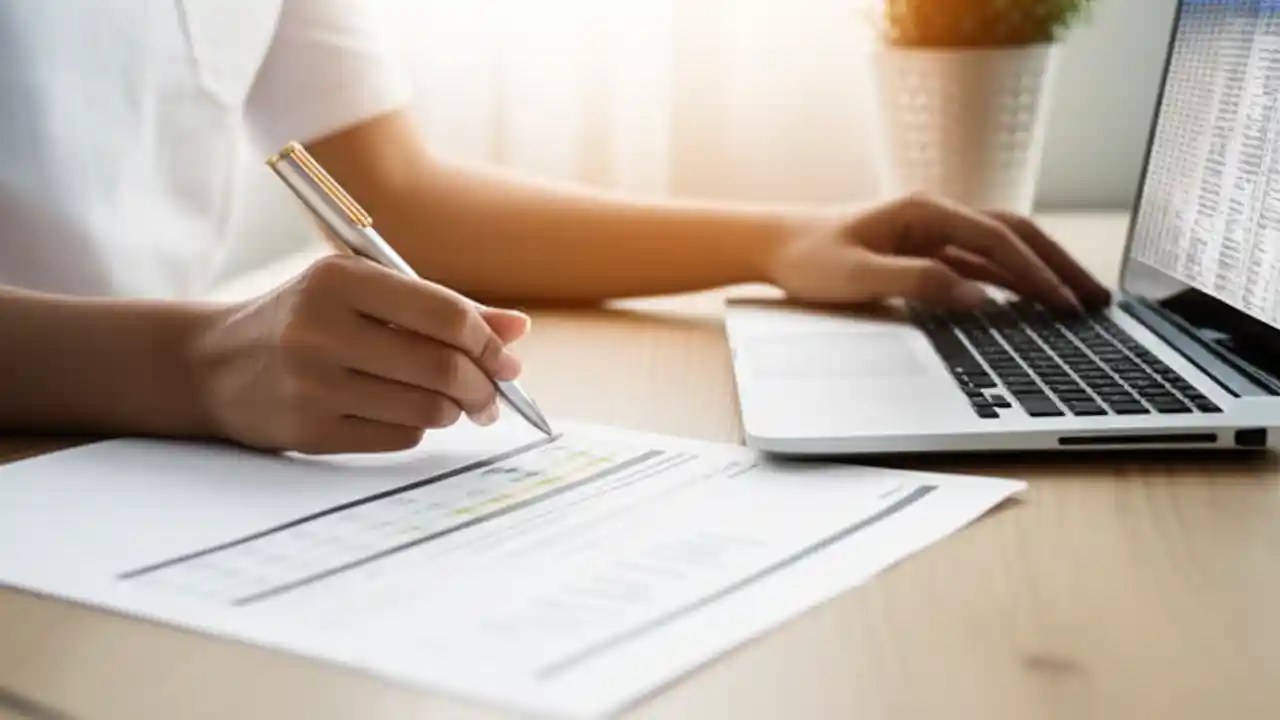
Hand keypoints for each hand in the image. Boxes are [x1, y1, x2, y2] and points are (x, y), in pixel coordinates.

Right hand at [191, 255, 529, 453]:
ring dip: (454, 409)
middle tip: (493, 394)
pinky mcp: (308, 431)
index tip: (508, 359)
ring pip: (427, 408)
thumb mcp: (363, 293)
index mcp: (338, 279)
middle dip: (483, 385)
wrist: (212, 365)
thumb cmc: (306, 319)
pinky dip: (417, 426)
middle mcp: (320, 329)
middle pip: (441, 367)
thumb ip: (440, 308)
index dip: (488, 340)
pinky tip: (404, 412)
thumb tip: (518, 330)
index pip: (443, 313)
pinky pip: (398, 436)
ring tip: (452, 402)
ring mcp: (311, 384)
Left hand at [768, 194, 1110, 310]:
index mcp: (924, 211)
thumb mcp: (858, 277)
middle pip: (1015, 234)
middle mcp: (936, 215)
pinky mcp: (927, 251)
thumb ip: (919, 284)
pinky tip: (1032, 304)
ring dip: (1041, 273)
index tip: (1063, 302)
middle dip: (1058, 265)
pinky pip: (981, 264)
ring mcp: (933, 232)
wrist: (775, 246)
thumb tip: (980, 298)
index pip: (997, 240)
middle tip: (1097, 299)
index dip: (1034, 272)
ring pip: (1003, 249)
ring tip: (1080, 303)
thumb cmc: (809, 260)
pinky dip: (1012, 282)